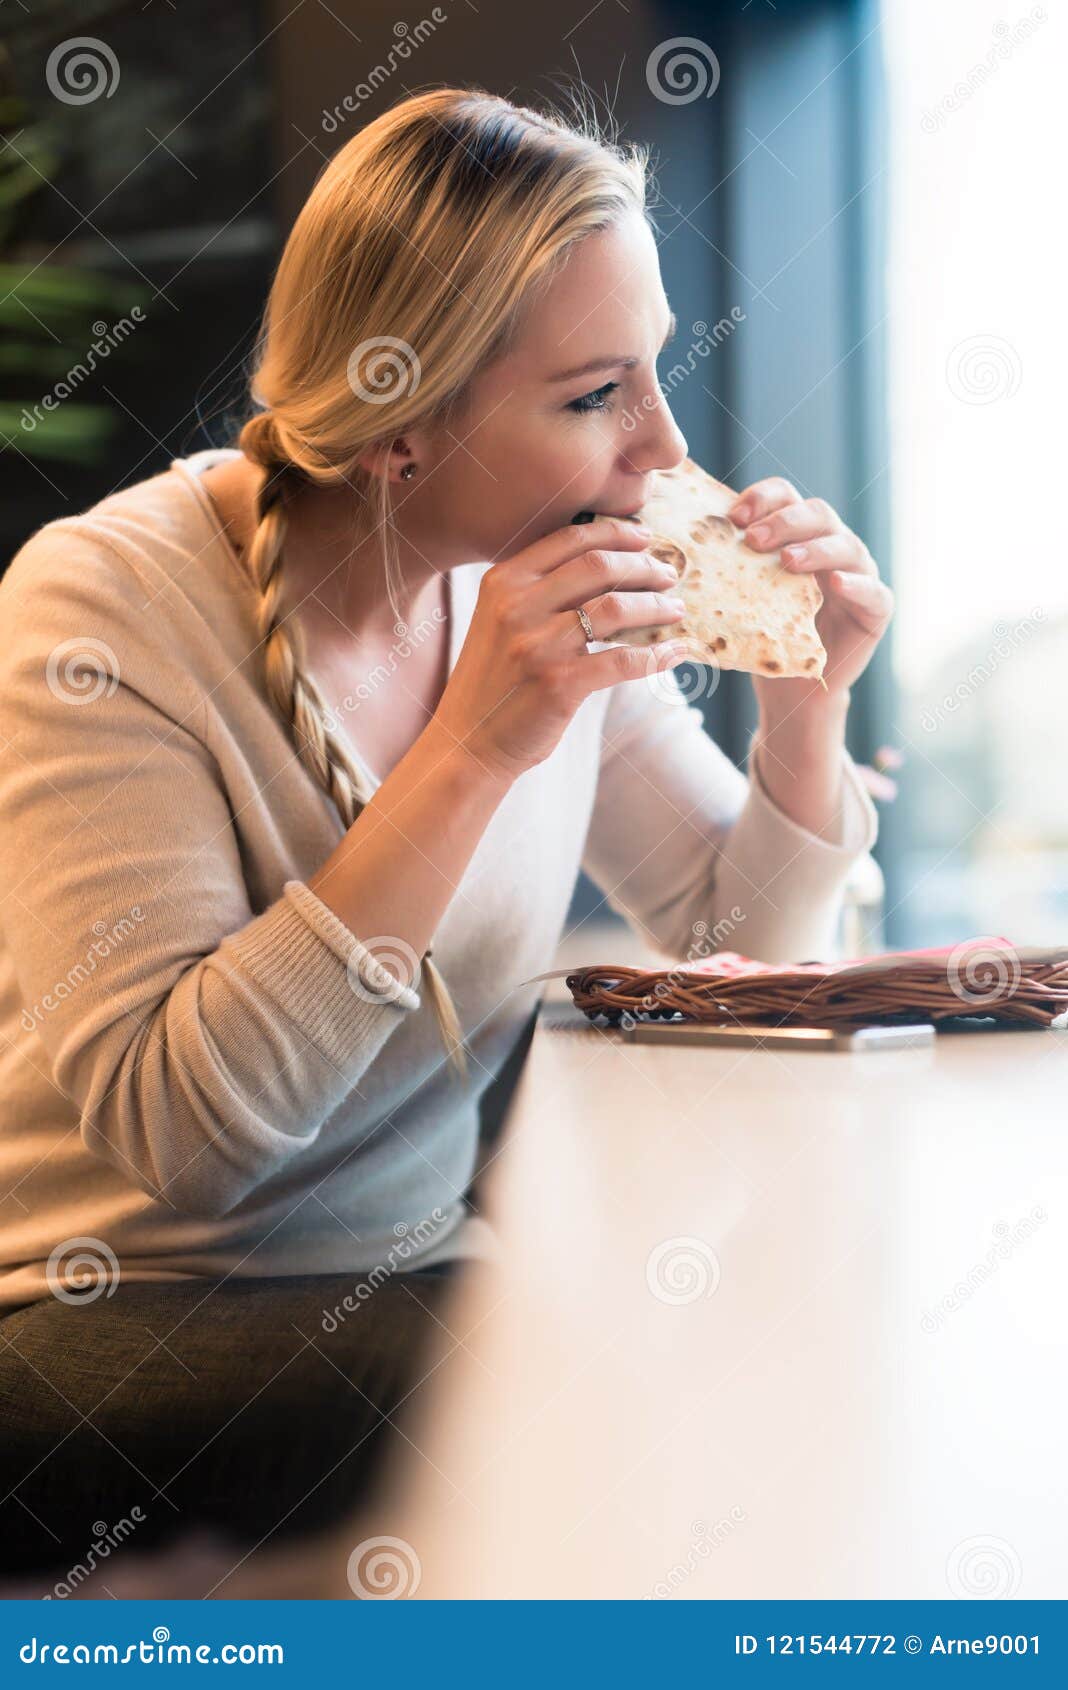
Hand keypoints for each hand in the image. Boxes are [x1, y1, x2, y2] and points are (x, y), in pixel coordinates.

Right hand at [432, 517, 688, 783]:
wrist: (468, 742)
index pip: (571, 540)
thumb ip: (538, 591)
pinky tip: (676, 652)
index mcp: (503, 582)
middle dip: (644, 567)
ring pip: (617, 608)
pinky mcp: (560, 684)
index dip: (616, 533)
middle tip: (668, 576)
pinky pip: (624, 661)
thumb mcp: (499, 621)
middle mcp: (517, 607)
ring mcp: (538, 645)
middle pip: (599, 566)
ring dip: (656, 607)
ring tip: (675, 609)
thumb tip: (606, 564)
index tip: (645, 538)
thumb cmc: (493, 681)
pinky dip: (657, 655)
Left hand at [727, 478, 892, 710]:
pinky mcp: (877, 608)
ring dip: (816, 549)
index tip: (733, 517)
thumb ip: (723, 570)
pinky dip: (856, 583)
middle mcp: (832, 545)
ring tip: (788, 561)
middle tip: (754, 540)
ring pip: (846, 546)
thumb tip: (673, 550)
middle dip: (784, 522)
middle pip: (817, 513)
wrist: (791, 688)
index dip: (762, 499)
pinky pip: (873, 590)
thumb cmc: (763, 637)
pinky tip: (837, 584)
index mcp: (798, 534)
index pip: (785, 496)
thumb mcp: (739, 599)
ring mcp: (859, 574)